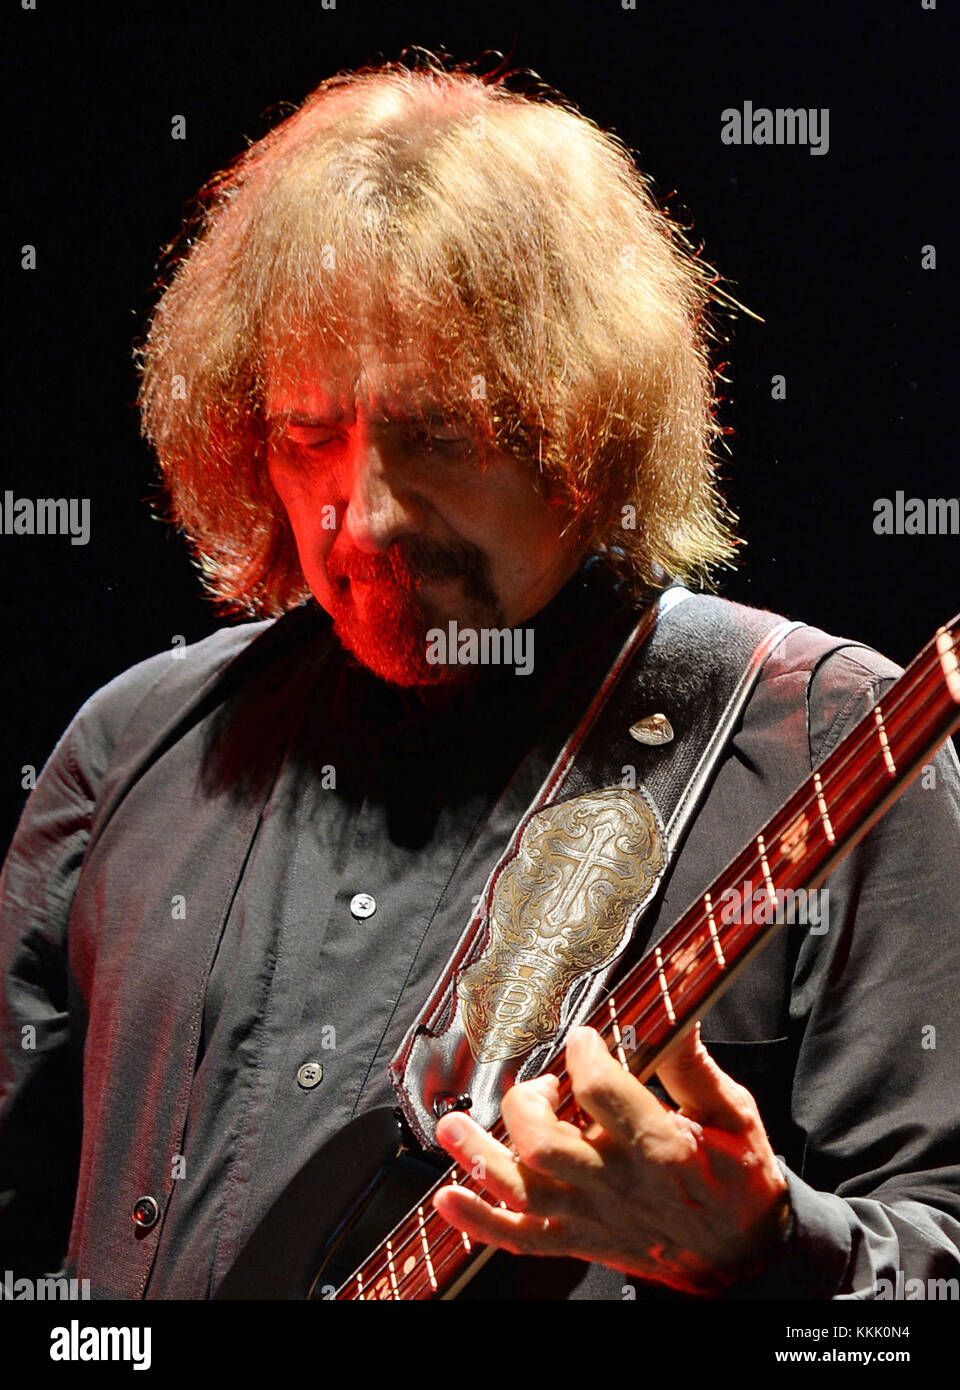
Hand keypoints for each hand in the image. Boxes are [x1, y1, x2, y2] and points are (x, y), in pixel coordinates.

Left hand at [432, 1022, 790, 1294]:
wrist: (744, 1259)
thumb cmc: (739, 1183)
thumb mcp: (734, 1114)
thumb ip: (694, 1066)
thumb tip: (672, 1015)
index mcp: (660, 1146)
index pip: (602, 1093)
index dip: (583, 1054)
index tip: (584, 1036)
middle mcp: (618, 1184)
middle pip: (546, 1146)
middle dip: (526, 1106)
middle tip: (541, 1084)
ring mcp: (593, 1216)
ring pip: (522, 1190)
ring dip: (479, 1157)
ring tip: (454, 1126)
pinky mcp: (581, 1241)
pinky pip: (522, 1237)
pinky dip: (480, 1222)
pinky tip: (450, 1200)